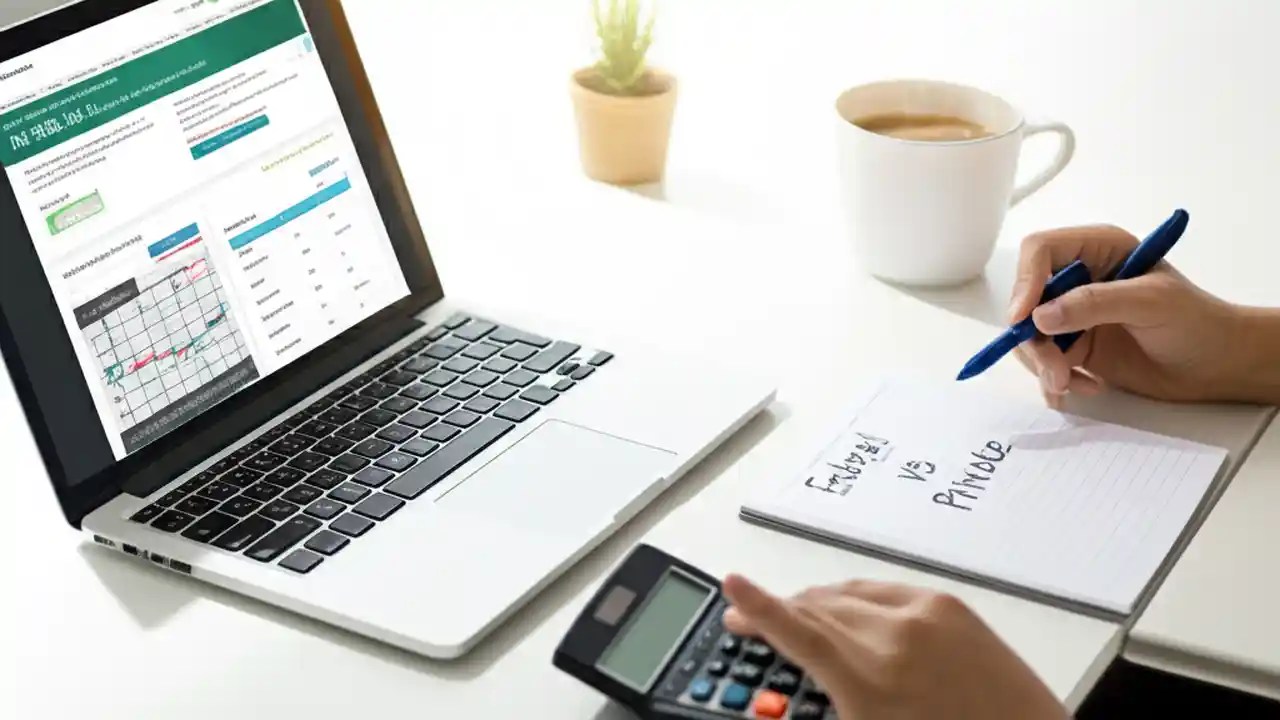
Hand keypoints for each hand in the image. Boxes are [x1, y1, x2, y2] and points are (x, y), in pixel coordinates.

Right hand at [721, 575, 1067, 719]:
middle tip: (752, 620)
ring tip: (798, 618)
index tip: (731, 586)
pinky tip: (850, 612)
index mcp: (870, 684)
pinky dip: (856, 600)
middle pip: (815, 610)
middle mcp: (894, 639)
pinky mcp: (951, 606)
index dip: (757, 608)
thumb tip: (789, 692)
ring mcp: (925, 615)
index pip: (798, 632)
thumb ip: (828, 702)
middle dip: (779, 612)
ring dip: (815, 604)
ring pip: (846, 594)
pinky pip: (883, 590)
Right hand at [1008, 224, 1250, 406]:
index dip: (1025, 281)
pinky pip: (1042, 362)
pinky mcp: (1074, 347)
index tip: (1024, 319)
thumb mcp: (1151, 303)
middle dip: (1034, 340)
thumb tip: (1039, 317)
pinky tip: (1084, 388)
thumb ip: (1095, 303)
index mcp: (1096, 250)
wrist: (1216, 365)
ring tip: (1070, 385)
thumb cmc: (1196, 322)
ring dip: (1042, 365)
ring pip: (1028, 336)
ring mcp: (1073, 315)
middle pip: (1026, 300)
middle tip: (1056, 372)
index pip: (1040, 251)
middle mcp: (1077, 279)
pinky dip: (1053, 381)